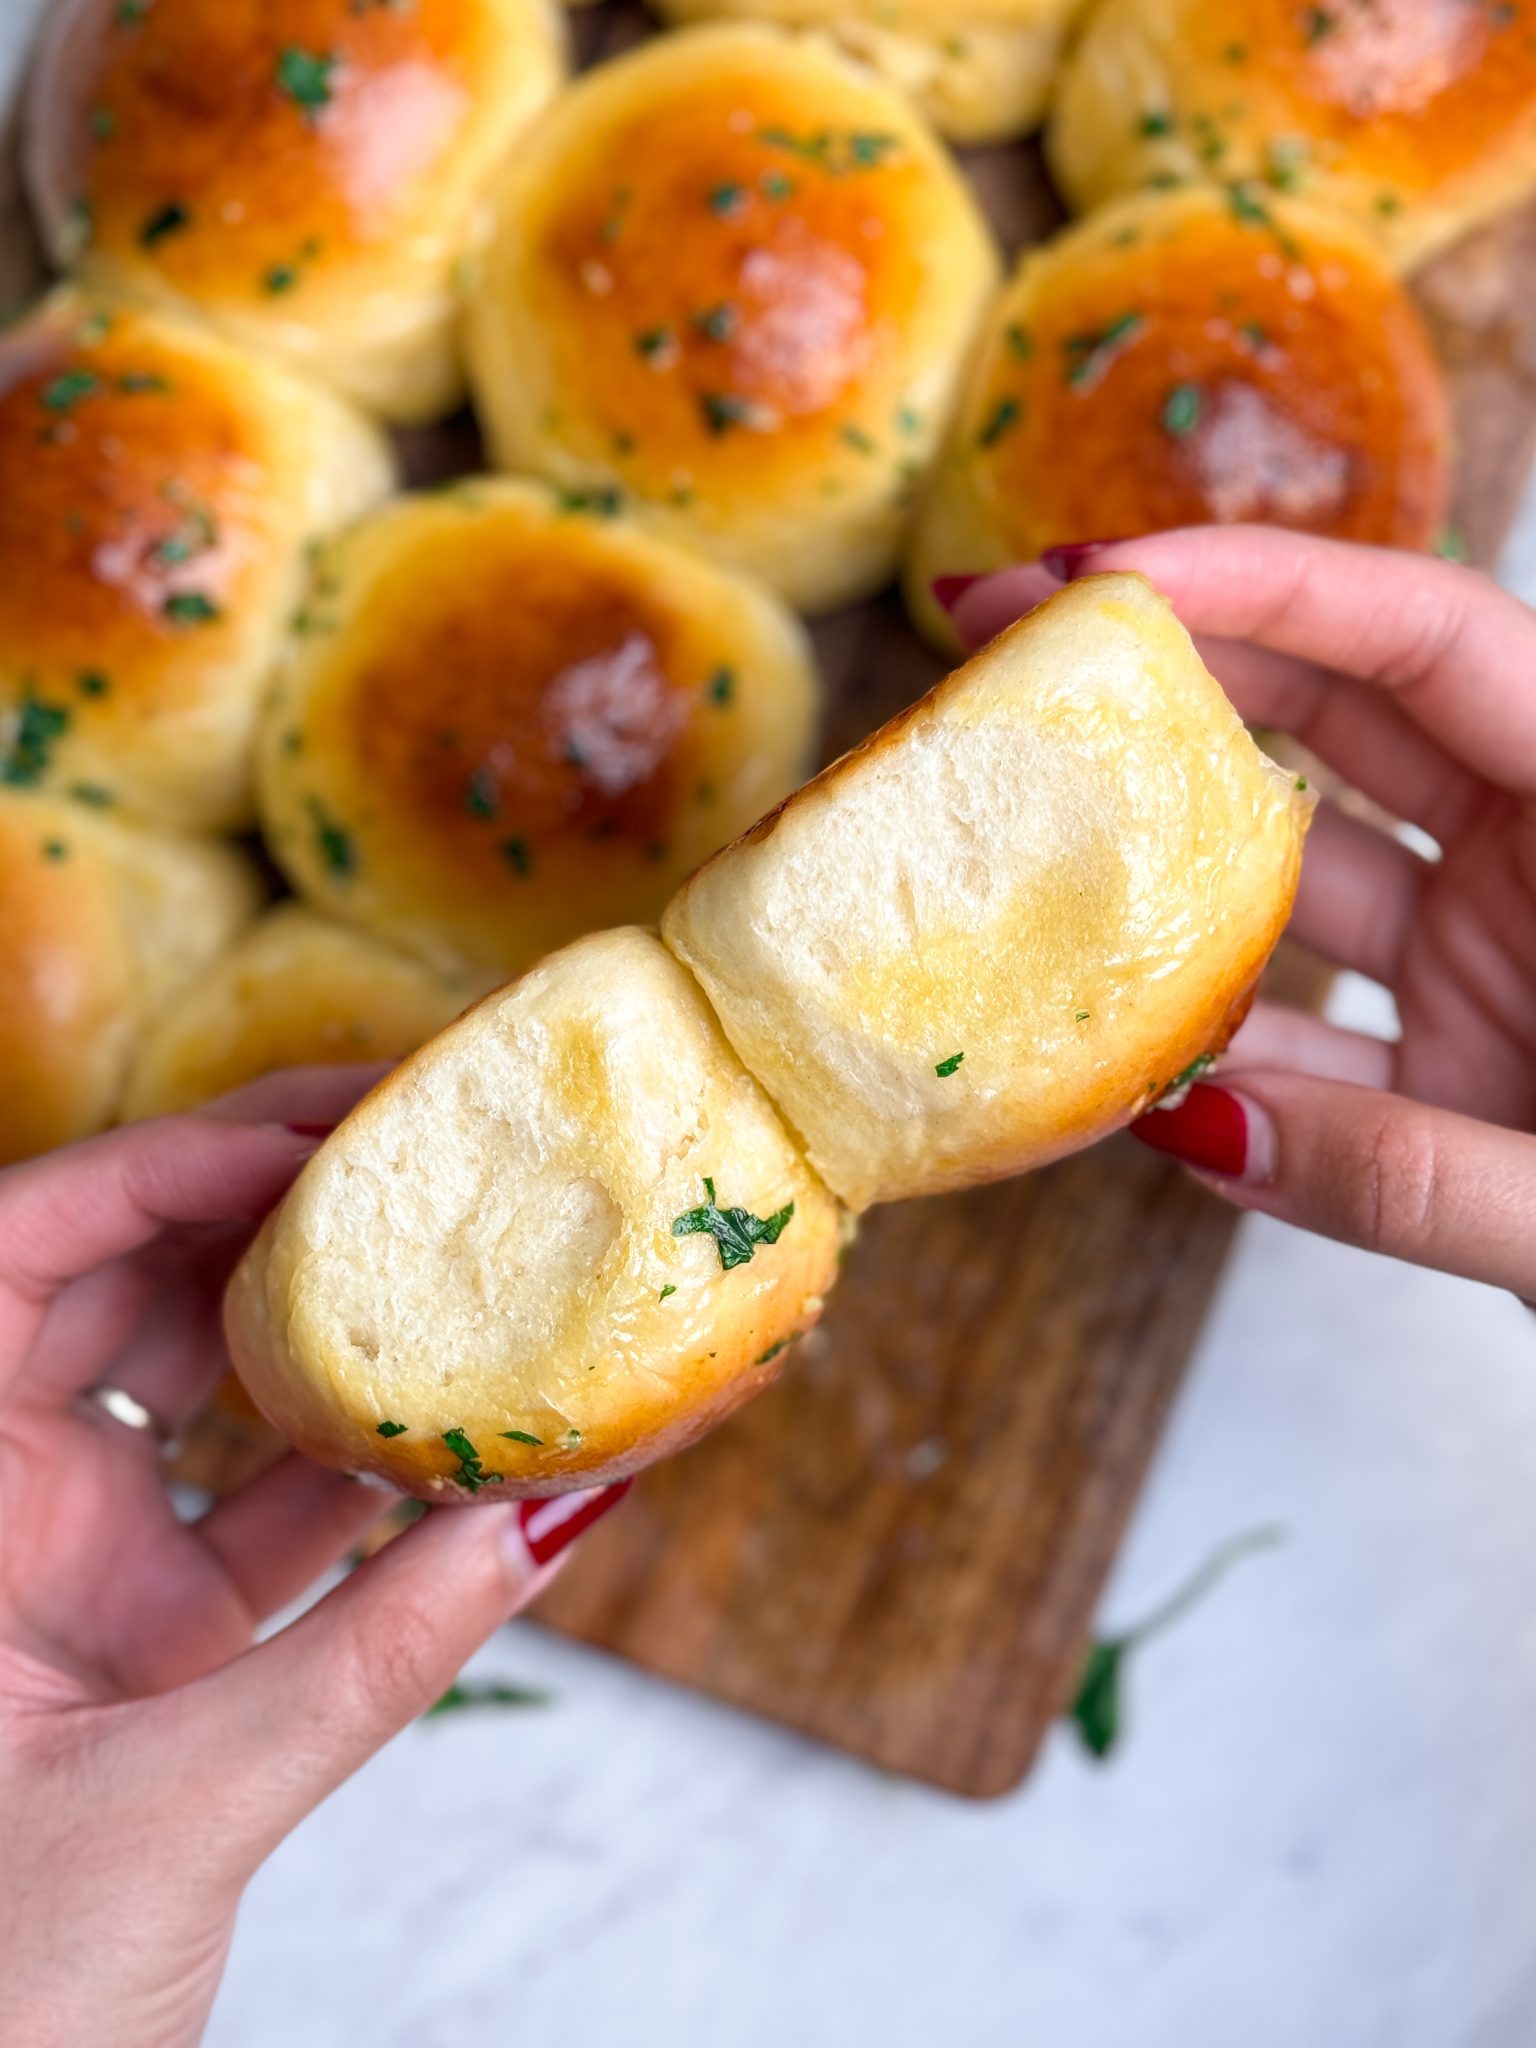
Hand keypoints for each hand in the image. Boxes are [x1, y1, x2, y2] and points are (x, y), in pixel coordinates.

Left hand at [0, 1069, 626, 2047]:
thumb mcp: (176, 1812)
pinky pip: (264, 1526)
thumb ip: (378, 1660)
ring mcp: (70, 1576)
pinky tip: (471, 1452)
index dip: (166, 1162)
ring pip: (208, 1403)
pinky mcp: (144, 1646)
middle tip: (425, 1158)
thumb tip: (549, 1514)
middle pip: (129, 1293)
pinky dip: (363, 1489)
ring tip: (469, 1278)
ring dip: (337, 1349)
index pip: (21, 1251)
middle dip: (275, 1216)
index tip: (320, 1119)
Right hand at [947, 527, 1535, 1296]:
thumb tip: (1198, 1130)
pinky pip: (1312, 1017)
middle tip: (996, 652)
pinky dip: (1215, 1038)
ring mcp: (1496, 949)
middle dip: (1167, 674)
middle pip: (1337, 710)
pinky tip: (1113, 1060)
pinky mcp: (1459, 1048)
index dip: (1255, 586)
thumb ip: (1417, 1177)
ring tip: (1017, 847)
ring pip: (1301, 861)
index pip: (1423, 639)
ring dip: (1165, 861)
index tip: (1088, 585)